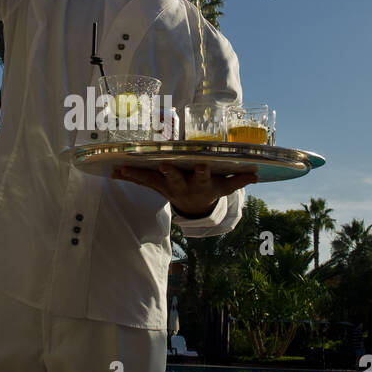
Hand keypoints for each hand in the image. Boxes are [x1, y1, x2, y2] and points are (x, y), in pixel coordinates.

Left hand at [111, 162, 256, 216]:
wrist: (194, 207)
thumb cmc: (211, 189)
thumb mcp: (225, 187)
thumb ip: (239, 179)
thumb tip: (258, 173)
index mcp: (201, 184)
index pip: (204, 177)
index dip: (203, 172)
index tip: (203, 164)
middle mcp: (182, 186)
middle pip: (176, 179)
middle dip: (170, 172)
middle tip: (164, 165)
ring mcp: (167, 187)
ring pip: (152, 180)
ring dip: (138, 175)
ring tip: (123, 169)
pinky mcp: (156, 186)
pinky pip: (140, 181)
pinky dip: (128, 176)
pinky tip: (113, 171)